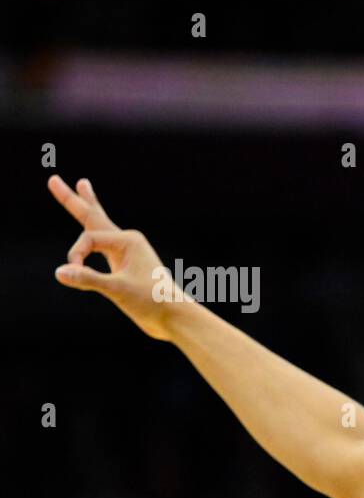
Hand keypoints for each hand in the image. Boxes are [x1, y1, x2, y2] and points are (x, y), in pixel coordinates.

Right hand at [48, 175, 185, 340]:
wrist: (175, 318)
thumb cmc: (152, 302)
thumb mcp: (118, 290)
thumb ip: (88, 279)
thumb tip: (61, 272)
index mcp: (128, 240)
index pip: (88, 239)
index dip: (77, 256)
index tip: (74, 274)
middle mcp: (127, 242)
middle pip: (93, 216)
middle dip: (74, 199)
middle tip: (53, 179)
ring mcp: (125, 254)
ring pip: (99, 227)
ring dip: (89, 207)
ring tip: (83, 185)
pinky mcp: (124, 267)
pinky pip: (102, 246)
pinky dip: (93, 235)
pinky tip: (92, 233)